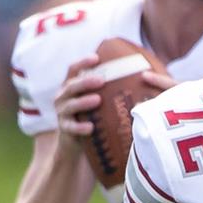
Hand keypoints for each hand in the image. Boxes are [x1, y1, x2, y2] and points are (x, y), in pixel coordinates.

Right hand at [53, 53, 174, 143]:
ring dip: (83, 102)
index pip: (74, 69)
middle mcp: (63, 97)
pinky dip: (80, 127)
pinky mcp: (64, 129)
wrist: (76, 145)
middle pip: (72, 85)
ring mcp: (62, 113)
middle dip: (86, 82)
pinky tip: (90, 128)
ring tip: (97, 100)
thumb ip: (109, 89)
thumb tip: (141, 76)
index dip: (83, 62)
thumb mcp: (99, 102)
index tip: (97, 58)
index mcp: (71, 86)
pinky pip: (71, 127)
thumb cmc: (93, 118)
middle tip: (102, 80)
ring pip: (70, 105)